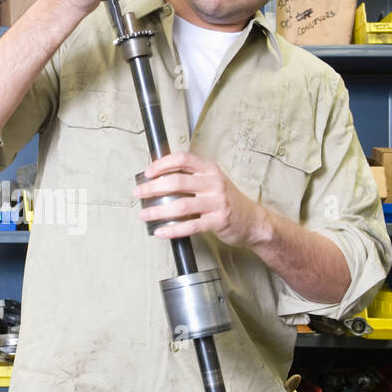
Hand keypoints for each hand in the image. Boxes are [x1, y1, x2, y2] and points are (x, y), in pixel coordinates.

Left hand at [133, 151, 271, 247]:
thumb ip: (192, 178)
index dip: (162, 164)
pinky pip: (190, 226)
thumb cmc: (227, 201)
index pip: (183, 159)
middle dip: (153, 187)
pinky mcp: (218, 221)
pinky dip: (172, 230)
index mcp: (210, 170)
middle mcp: (213, 183)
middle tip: (138, 193)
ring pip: (180, 205)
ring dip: (158, 210)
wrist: (253, 221)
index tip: (148, 172)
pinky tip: (160, 232)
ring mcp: (217, 202)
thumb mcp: (213, 182)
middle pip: (177, 181)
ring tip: (144, 214)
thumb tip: (160, 177)